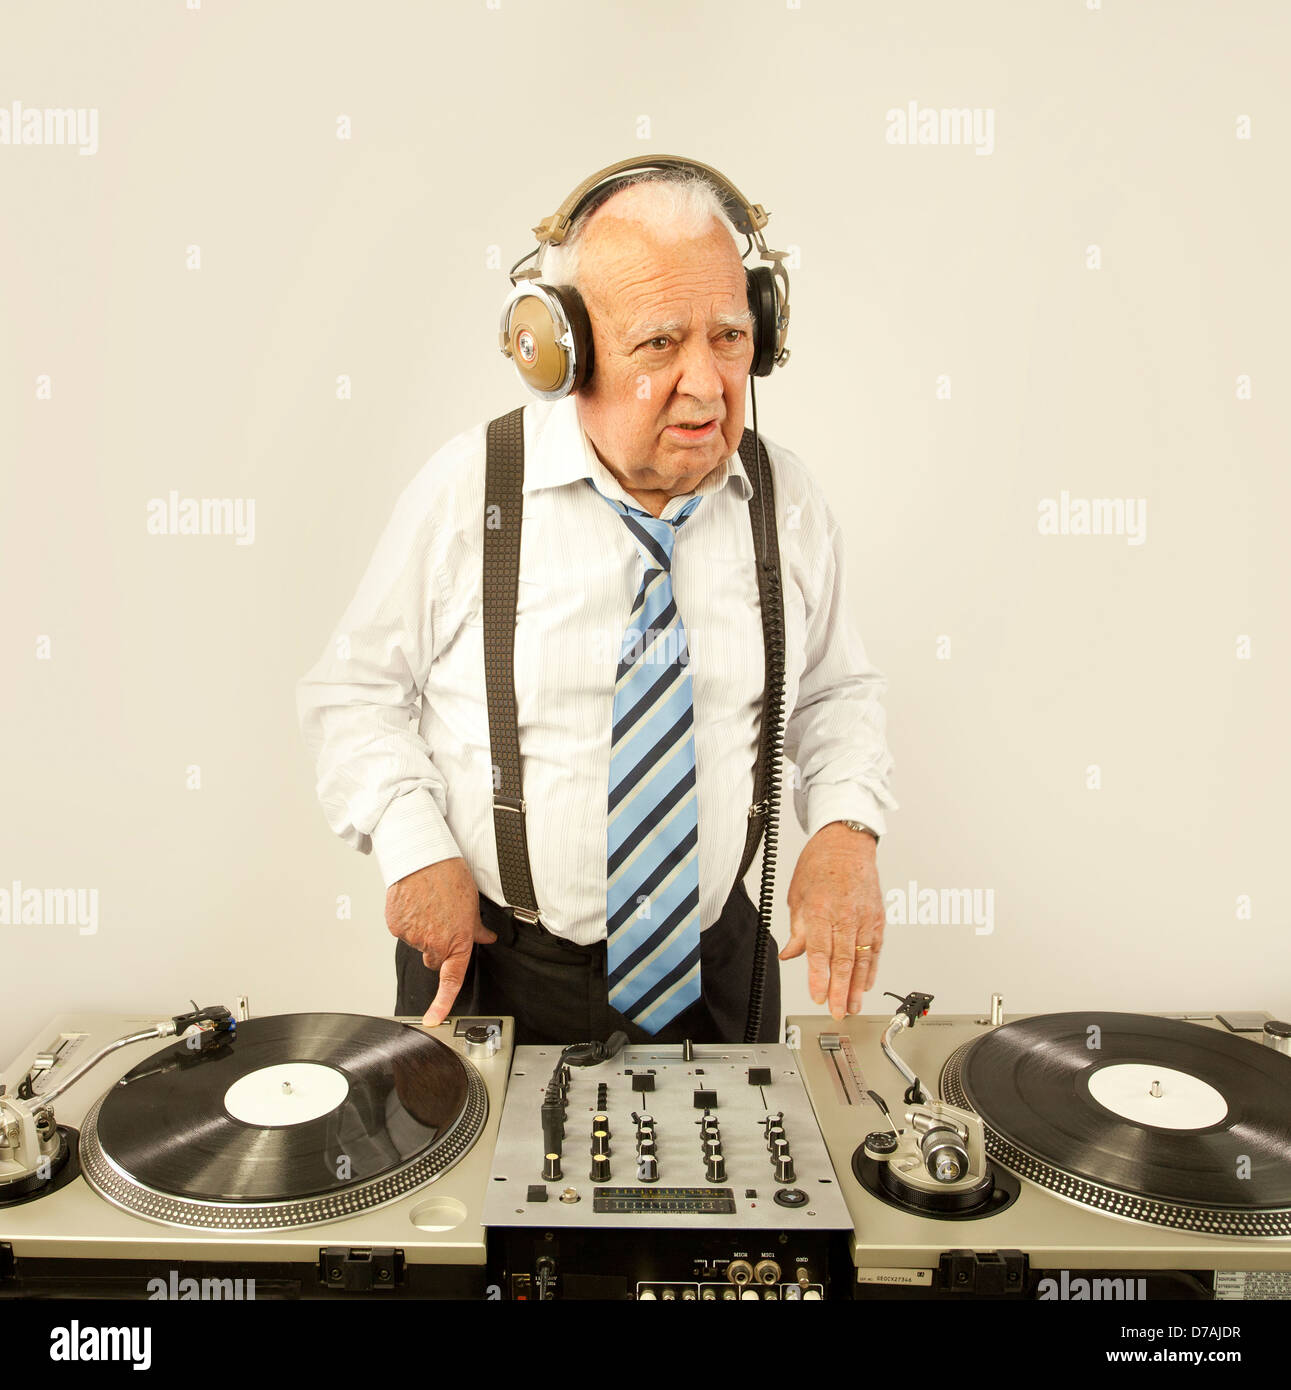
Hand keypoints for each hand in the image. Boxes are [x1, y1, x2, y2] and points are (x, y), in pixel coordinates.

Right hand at [385, 858, 495, 1026]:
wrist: (423, 857)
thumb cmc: (450, 876)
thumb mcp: (472, 904)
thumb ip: (476, 928)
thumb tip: (486, 937)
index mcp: (456, 941)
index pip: (451, 979)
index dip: (442, 1003)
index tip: (434, 1019)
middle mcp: (433, 943)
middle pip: (433, 958)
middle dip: (437, 946)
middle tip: (442, 921)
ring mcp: (412, 935)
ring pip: (417, 942)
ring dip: (422, 930)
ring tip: (429, 904)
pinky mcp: (395, 925)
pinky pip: (402, 930)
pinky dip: (407, 920)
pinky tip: (415, 902)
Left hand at [779, 822, 884, 1019]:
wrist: (847, 842)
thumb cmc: (821, 863)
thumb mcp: (798, 894)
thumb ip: (798, 928)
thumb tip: (790, 954)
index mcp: (822, 908)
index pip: (820, 950)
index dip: (819, 977)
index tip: (818, 996)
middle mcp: (846, 914)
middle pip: (843, 960)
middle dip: (840, 990)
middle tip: (838, 1012)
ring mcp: (865, 917)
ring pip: (862, 958)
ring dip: (858, 986)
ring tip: (853, 1006)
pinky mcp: (877, 917)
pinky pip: (876, 949)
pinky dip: (872, 968)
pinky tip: (867, 984)